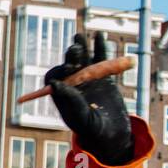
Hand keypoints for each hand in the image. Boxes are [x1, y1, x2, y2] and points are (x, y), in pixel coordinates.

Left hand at [45, 32, 133, 165]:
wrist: (112, 132)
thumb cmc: (92, 130)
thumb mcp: (81, 118)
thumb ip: (70, 102)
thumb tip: (54, 84)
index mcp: (62, 95)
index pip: (55, 78)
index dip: (59, 72)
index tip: (67, 68)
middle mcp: (72, 84)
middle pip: (69, 65)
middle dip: (71, 56)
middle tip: (75, 49)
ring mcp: (88, 78)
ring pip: (84, 59)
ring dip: (82, 47)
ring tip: (80, 35)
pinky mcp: (103, 76)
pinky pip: (101, 60)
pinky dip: (101, 48)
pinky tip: (99, 36)